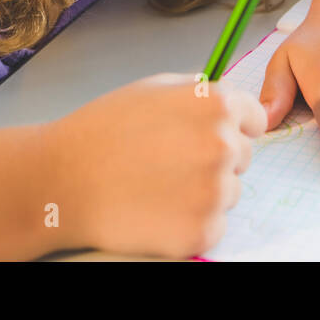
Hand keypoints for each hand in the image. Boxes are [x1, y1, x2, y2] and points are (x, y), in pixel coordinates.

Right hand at [48, 72, 264, 257]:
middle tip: (169, 162)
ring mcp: (215, 191)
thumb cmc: (104, 130)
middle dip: (215, 160)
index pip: (255, 119)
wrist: (64, 179)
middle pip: (243, 157)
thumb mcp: (155, 87)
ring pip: (230, 193)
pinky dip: (191, 222)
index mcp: (217, 105)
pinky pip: (214, 225)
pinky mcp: (203, 231)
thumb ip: (200, 93)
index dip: (231, 127)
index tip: (205, 136)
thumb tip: (229, 105)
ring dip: (204, 192)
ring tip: (158, 185)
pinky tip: (158, 209)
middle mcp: (224, 145)